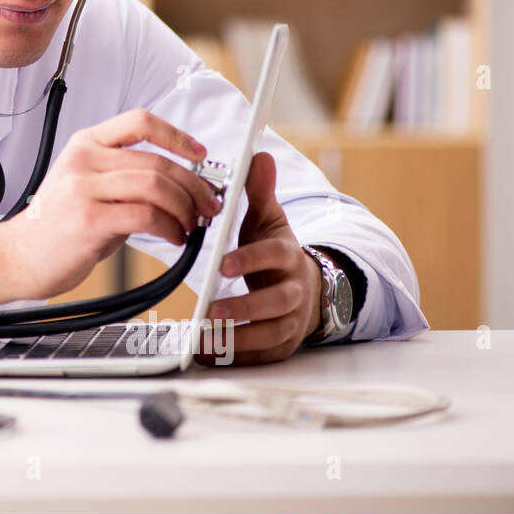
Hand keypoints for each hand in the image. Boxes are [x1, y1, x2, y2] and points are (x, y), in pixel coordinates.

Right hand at [0, 109, 223, 302]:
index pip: (140, 121)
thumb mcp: (86, 186)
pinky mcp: (88, 219)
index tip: (199, 154)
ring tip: (190, 225)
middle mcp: (84, 160)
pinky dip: (171, 228)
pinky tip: (173, 237)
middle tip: (208, 204)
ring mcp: (83, 188)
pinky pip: (147, 216)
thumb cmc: (56, 227)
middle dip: (194, 185)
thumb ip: (126, 178)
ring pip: (156, 187)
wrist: (17, 256)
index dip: (177, 135)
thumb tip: (179, 184)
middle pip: (157, 162)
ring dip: (185, 209)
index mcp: (85, 144)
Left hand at [194, 151, 323, 366]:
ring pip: (269, 335)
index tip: (222, 264)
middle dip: (244, 307)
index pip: (273, 256)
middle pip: (275, 303)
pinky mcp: (282, 345)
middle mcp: (292, 291)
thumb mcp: (269, 220)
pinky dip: (235, 357)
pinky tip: (206, 354)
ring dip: (237, 339)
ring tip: (204, 338)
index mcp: (286, 256)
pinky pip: (262, 356)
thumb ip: (258, 192)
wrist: (309, 289)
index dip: (250, 260)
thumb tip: (258, 156)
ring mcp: (290, 321)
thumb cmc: (276, 253)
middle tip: (211, 310)